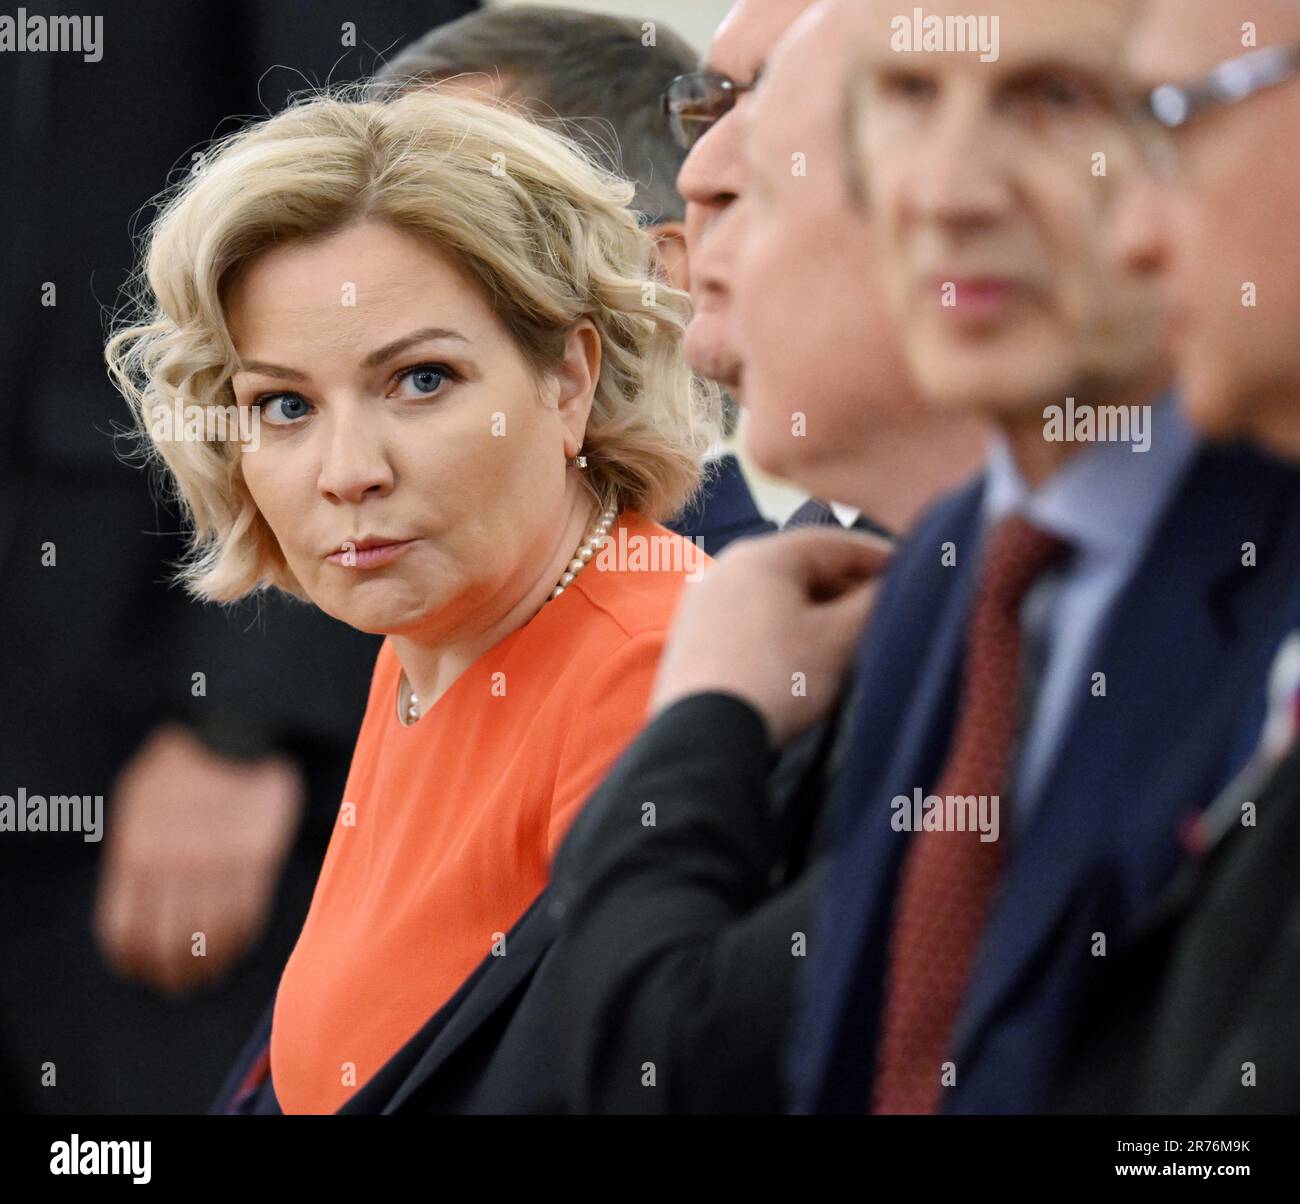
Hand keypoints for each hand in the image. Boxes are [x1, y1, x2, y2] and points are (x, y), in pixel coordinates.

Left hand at [93, 722, 305, 996]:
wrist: (233, 726)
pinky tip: (238, 948)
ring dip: (211, 965)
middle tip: (181, 983)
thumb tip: (136, 902)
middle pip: (170, 943)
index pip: (125, 931)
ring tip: (212, 974)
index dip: (134, 962)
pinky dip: (243, 940)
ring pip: (212, 936)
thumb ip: (134, 850)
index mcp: (136, 852)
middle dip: (174, 974)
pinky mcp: (258, 856)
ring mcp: (219, 861)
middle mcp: (175, 864)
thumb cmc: (181, 761)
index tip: (143, 971)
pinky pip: (250, 913)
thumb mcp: (136, 799)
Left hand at [651, 527, 889, 745]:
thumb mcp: (839, 640)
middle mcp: (726, 567)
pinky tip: (806, 661)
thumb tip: (900, 584)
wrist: (703, 736)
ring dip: (819, 614)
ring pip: (778, 597)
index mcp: (761, 555)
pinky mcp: (693, 637)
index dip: (880, 556)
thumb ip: (875, 602)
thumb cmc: (776, 678)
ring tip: (851, 641)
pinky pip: (752, 621)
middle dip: (849, 589)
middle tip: (886, 611)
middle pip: (803, 568)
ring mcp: (704, 602)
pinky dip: (786, 631)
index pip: (835, 542)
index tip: (913, 570)